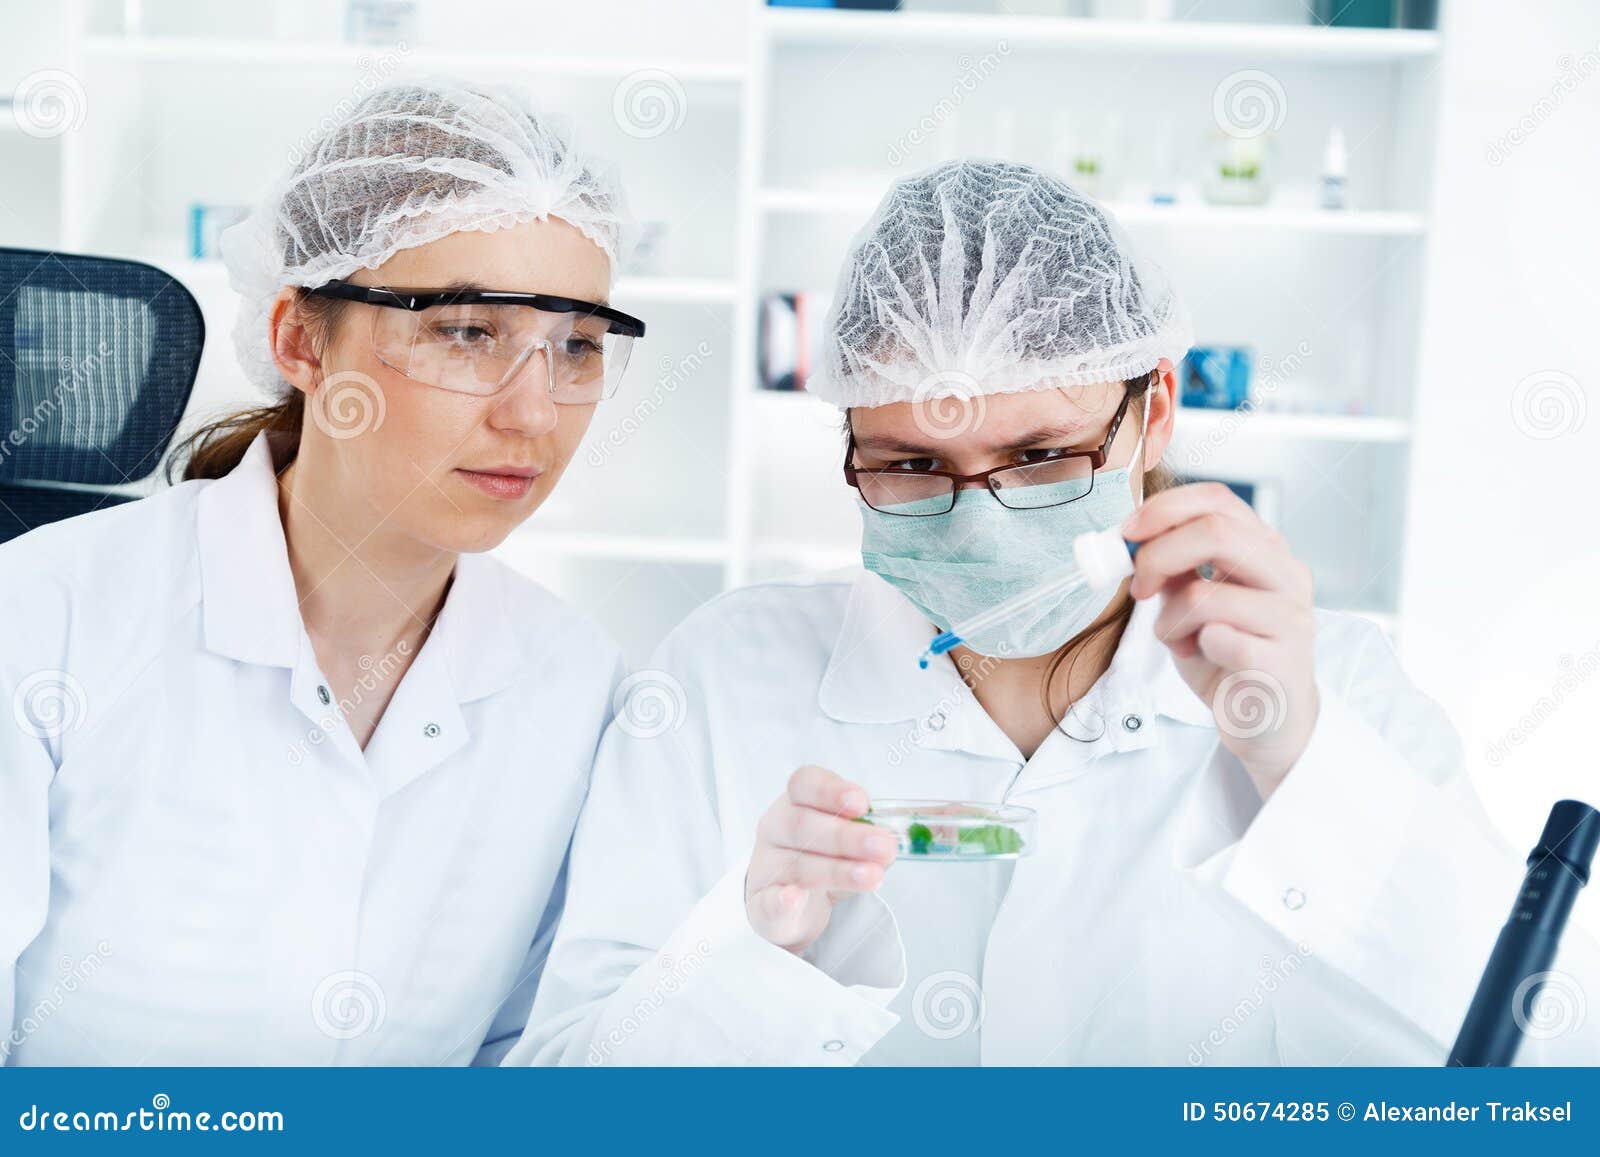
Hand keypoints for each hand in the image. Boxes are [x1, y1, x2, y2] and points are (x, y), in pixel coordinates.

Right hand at [745, 765, 897, 953]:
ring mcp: (767, 866)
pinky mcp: (763, 904)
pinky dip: (781, 901)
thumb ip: (867, 835)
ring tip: (872, 877)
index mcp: (796, 802)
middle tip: (884, 847)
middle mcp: (776, 828)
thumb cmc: (824, 856)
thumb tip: (893, 842)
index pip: (805, 784)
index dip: (832, 791)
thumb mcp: (845, 837)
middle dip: (847, 836)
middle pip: (802, 824)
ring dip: (837, 871)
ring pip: (797, 865)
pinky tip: (794, 898)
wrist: (794, 901)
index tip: (861, 803)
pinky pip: (767, 902)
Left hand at [1122, 482, 1319, 798]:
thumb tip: (1132, 542)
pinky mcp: (1282, 661)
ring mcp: (1291, 617)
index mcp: (1266, 550)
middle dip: (1158, 555)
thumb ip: (1174, 570)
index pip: (1218, 501)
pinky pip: (1217, 639)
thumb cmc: (1228, 655)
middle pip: (1215, 532)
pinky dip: (1191, 648)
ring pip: (1206, 593)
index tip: (1127, 534)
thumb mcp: (1194, 603)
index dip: (1164, 510)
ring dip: (1169, 620)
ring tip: (1176, 639)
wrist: (1267, 721)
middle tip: (1138, 587)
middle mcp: (1287, 575)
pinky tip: (1202, 658)